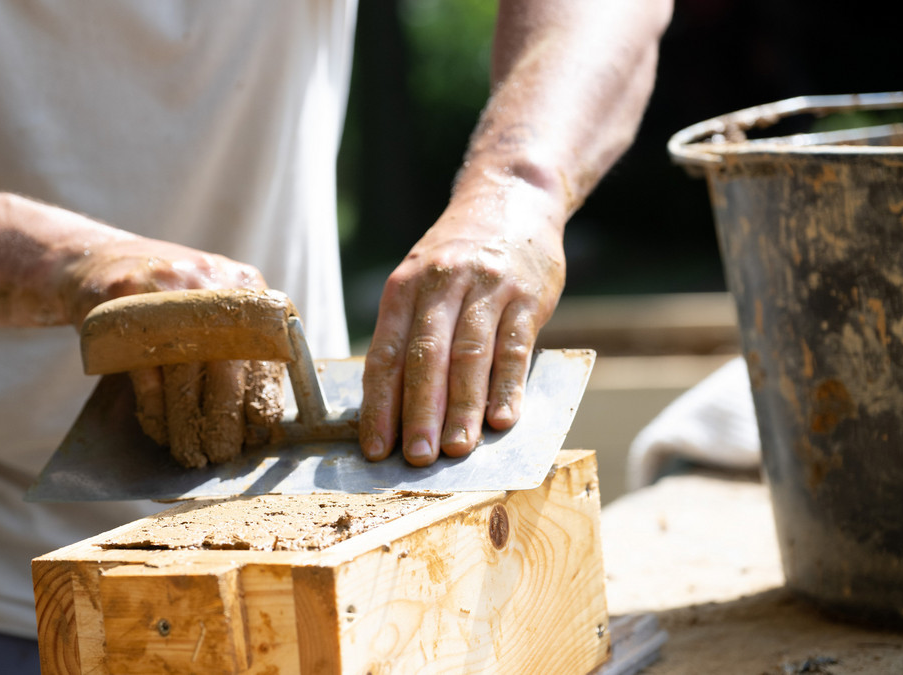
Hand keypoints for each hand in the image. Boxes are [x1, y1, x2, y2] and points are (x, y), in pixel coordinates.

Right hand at [58, 231, 283, 465]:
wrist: (99, 259)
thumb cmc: (170, 298)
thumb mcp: (214, 304)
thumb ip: (242, 346)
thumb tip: (260, 419)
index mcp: (245, 285)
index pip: (264, 351)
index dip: (261, 397)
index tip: (257, 429)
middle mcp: (211, 283)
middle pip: (226, 366)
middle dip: (224, 420)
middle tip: (221, 452)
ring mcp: (166, 292)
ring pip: (184, 376)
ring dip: (187, 424)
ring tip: (189, 452)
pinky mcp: (125, 308)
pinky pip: (146, 373)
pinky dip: (154, 409)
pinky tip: (160, 430)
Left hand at [359, 179, 565, 466]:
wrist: (511, 198)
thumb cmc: (456, 258)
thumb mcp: (420, 281)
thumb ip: (410, 334)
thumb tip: (395, 409)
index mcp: (403, 287)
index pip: (386, 354)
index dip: (380, 404)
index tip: (376, 448)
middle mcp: (441, 284)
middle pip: (426, 357)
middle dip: (419, 412)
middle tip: (417, 458)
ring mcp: (486, 288)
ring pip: (470, 355)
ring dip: (462, 407)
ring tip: (457, 448)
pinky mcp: (527, 295)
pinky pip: (515, 347)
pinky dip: (507, 386)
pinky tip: (502, 420)